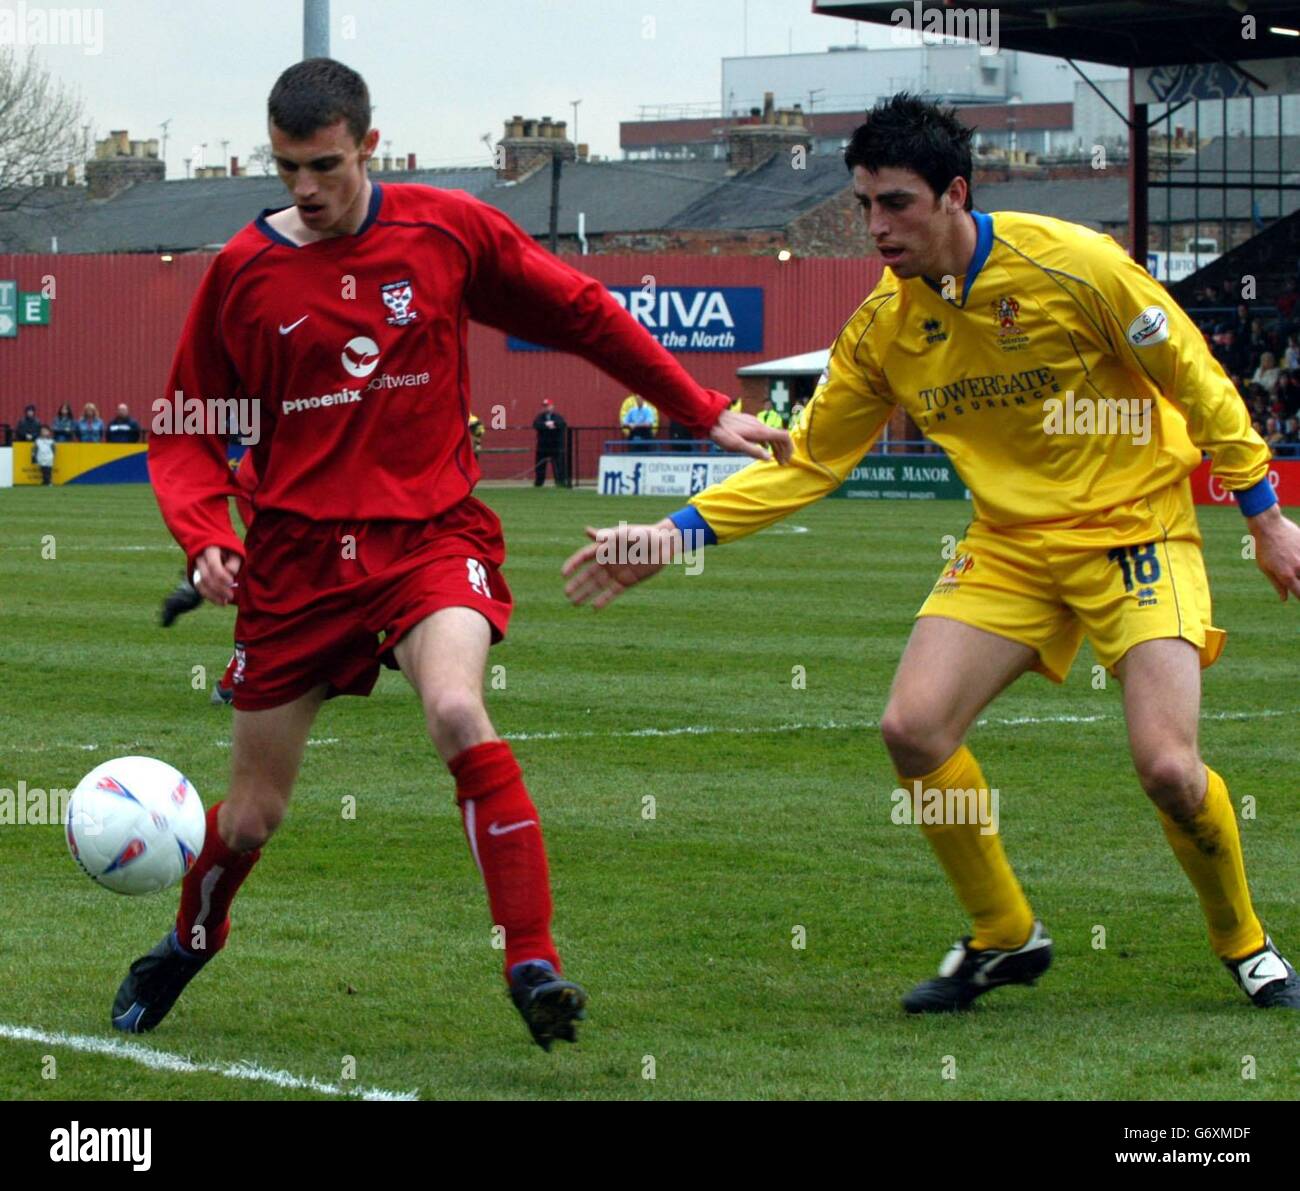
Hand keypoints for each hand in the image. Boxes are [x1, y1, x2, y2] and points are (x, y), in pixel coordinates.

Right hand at [193, 545, 242, 605]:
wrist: (215, 545)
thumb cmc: (229, 550)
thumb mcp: (235, 552)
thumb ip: (234, 562)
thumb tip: (230, 573)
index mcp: (210, 549)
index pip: (213, 565)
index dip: (222, 576)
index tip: (231, 582)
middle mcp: (200, 558)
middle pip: (206, 577)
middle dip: (219, 588)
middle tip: (231, 595)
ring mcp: (196, 567)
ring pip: (200, 583)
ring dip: (212, 595)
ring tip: (225, 602)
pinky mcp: (195, 574)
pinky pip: (199, 587)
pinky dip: (209, 596)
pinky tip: (220, 601)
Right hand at [562, 520, 676, 608]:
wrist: (664, 545)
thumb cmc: (645, 534)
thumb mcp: (627, 533)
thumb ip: (610, 535)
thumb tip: (589, 532)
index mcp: (605, 547)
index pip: (584, 556)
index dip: (573, 564)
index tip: (564, 573)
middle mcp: (608, 561)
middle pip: (588, 574)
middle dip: (577, 584)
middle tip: (566, 593)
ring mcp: (617, 572)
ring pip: (598, 585)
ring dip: (586, 594)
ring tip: (574, 603)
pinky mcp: (627, 582)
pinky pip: (613, 592)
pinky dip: (604, 600)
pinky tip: (594, 607)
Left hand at [709, 409, 792, 463]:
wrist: (710, 417)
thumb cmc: (722, 432)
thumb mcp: (736, 445)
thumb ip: (753, 451)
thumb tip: (770, 458)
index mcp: (760, 431)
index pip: (784, 436)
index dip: (789, 448)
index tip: (788, 459)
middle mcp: (760, 425)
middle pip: (779, 437)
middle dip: (783, 450)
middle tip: (782, 463)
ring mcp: (755, 423)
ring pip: (772, 435)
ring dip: (776, 447)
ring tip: (775, 459)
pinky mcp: (749, 424)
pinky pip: (764, 433)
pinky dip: (768, 442)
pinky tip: (763, 449)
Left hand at [1247, 506, 1299, 600]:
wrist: (1269, 526)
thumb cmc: (1264, 548)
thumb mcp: (1265, 568)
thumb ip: (1277, 584)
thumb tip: (1284, 598)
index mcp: (1286, 576)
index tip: (1299, 595)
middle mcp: (1298, 568)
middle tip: (1290, 573)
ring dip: (1299, 569)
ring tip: (1290, 561)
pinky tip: (1295, 555)